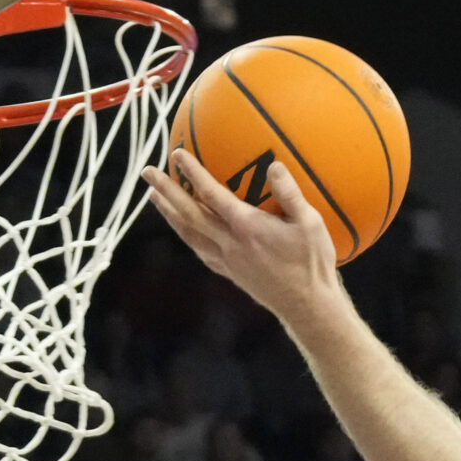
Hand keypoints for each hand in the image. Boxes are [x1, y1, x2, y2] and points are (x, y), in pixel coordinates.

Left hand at [140, 147, 340, 327]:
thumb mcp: (311, 225)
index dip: (193, 173)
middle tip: (147, 171)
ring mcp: (226, 260)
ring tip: (153, 196)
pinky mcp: (229, 272)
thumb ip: (290, 194)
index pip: (212, 195)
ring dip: (168, 213)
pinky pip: (199, 249)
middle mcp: (230, 243)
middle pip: (189, 214)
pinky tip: (181, 228)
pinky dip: (185, 234)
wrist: (307, 306)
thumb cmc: (313, 264)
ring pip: (188, 233)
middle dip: (166, 191)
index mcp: (247, 228)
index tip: (177, 154)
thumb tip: (274, 165)